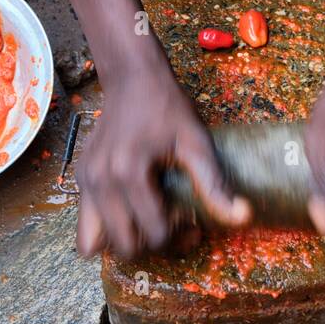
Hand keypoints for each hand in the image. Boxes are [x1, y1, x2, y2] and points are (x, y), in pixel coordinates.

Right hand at [76, 47, 250, 258]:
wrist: (132, 78)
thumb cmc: (167, 106)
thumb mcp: (196, 142)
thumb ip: (214, 184)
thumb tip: (242, 217)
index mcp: (129, 172)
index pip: (154, 233)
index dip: (179, 235)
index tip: (193, 221)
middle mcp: (101, 181)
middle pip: (125, 245)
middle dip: (153, 243)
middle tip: (173, 223)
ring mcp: (86, 181)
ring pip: (98, 243)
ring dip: (127, 240)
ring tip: (149, 220)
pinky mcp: (81, 178)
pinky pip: (87, 226)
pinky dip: (109, 228)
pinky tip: (133, 209)